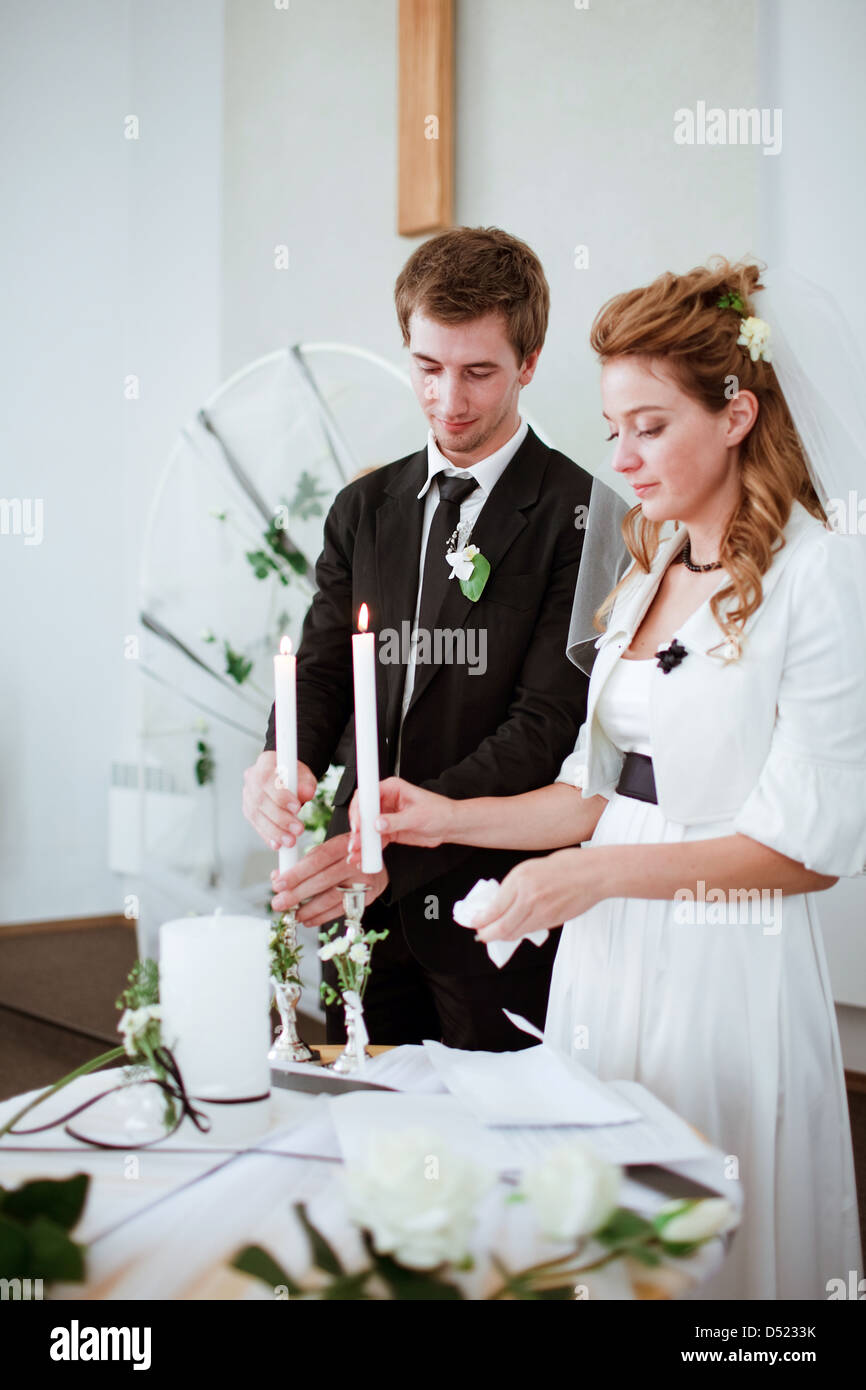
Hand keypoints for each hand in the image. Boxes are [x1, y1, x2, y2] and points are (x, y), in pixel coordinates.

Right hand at [242, 753, 317, 851]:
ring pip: (256, 815)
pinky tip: (277, 844)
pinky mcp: (248, 809)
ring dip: (274, 831)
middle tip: (298, 830)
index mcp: (265, 763)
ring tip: (290, 841)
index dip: (280, 795)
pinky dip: (267, 835)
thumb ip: (306, 784)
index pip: (267, 779)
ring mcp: (247, 794)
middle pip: (260, 800)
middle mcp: (251, 778)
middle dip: (280, 818)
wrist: (286, 775)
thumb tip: (307, 793)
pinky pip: (255, 824)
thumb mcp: (305, 775)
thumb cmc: (295, 774)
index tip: (297, 808)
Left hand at [270, 832, 389, 927]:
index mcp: (342, 844)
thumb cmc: (343, 855)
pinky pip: (342, 909)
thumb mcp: (326, 850)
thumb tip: (277, 877)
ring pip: (332, 897)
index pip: (318, 858)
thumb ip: (303, 863)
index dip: (297, 873)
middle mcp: (356, 861)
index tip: (278, 884)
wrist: (374, 862)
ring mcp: (364, 880)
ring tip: (292, 915)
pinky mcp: (368, 896)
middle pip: (323, 880)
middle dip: (297, 894)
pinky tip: (308, 920)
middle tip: (278, 903)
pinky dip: (322, 916)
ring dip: (309, 909)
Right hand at [345, 776, 455, 863]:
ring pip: (367, 828)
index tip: (358, 822)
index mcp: (392, 788)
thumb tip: (378, 824)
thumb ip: (396, 821)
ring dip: (361, 840)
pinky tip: (364, 855)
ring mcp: (387, 817)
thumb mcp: (417, 816)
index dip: (359, 808)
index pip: (368, 794)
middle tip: (356, 840)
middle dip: (358, 827)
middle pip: (363, 812)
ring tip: (356, 851)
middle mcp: (387, 801)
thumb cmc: (439, 812)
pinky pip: (375, 839)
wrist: (450, 826)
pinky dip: (370, 848)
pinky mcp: (389, 830)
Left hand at [464, 848, 604, 942]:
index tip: (474, 921)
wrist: (593, 874)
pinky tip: (514, 930)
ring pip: (514, 932)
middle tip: (480, 934)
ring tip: (493, 935)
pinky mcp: (552, 921)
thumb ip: (515, 885)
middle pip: (501, 926)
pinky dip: (518, 933)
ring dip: (500, 936)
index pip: (494, 907)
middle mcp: (529, 896)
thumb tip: (498, 903)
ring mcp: (541, 911)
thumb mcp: (532, 868)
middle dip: (486, 934)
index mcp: (521, 878)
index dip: (480, 919)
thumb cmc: (566, 865)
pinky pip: (529, 931)